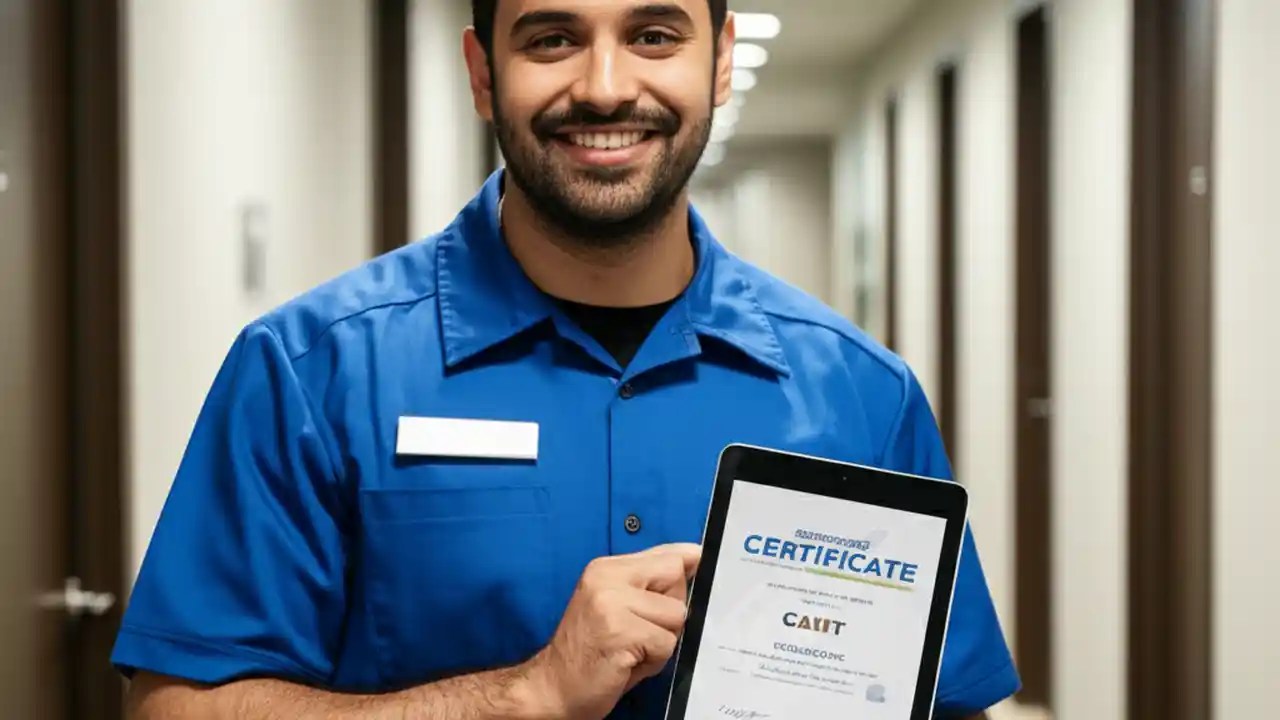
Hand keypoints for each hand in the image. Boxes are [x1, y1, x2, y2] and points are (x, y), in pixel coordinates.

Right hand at [522, 543, 700, 719]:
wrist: (553, 687)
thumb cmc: (592, 650)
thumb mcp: (617, 604)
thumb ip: (649, 580)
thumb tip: (695, 556)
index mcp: (606, 567)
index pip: (668, 554)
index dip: (682, 575)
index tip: (673, 594)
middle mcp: (607, 577)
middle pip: (676, 579)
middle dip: (669, 612)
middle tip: (638, 631)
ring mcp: (611, 603)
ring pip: (676, 615)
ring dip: (662, 640)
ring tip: (632, 648)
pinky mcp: (620, 632)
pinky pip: (666, 643)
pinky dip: (654, 660)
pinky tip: (628, 662)